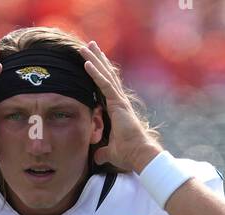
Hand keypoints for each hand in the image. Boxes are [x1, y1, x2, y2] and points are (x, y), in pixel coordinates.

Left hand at [83, 40, 161, 172]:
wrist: (139, 154)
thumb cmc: (129, 154)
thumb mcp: (111, 152)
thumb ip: (103, 153)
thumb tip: (97, 158)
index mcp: (118, 109)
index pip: (106, 87)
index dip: (99, 74)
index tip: (93, 62)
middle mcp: (119, 101)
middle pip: (107, 75)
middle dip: (98, 59)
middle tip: (90, 45)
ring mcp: (119, 101)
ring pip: (105, 75)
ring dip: (95, 60)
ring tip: (86, 47)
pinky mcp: (118, 103)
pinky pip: (104, 84)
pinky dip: (95, 73)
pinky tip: (87, 62)